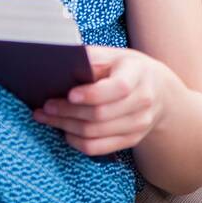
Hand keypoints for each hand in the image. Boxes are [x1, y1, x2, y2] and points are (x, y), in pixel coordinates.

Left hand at [33, 45, 169, 154]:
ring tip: (45, 117)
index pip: (118, 88)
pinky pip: (98, 148)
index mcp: (137, 74)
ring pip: (95, 133)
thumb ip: (87, 59)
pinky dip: (75, 141)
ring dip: (65, 126)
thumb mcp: (110, 54)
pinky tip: (62, 130)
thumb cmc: (122, 67)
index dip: (92, 94)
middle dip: (67, 111)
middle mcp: (143, 101)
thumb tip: (55, 66)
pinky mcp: (132, 139)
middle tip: (45, 106)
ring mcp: (140, 123)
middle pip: (100, 114)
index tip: (70, 94)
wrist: (156, 87)